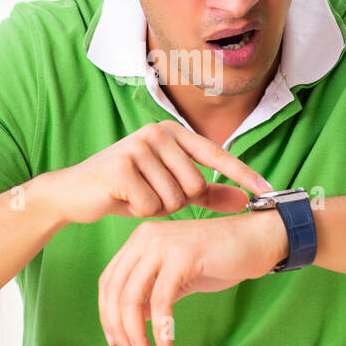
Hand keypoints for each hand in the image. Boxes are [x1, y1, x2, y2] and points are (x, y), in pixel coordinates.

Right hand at [45, 120, 272, 224]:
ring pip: (175, 198)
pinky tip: (125, 201)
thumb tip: (246, 200)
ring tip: (137, 197)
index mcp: (172, 132)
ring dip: (158, 208)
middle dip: (177, 202)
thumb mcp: (169, 190)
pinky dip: (142, 212)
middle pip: (195, 186)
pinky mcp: (121, 167)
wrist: (75, 193)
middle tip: (152, 196)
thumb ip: (208, 194)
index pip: (216, 154)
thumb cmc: (127, 190)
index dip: (243, 174)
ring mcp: (138, 146)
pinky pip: (152, 206)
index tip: (269, 190)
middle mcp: (157, 132)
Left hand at [97, 209, 288, 345]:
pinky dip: (162, 330)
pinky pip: (162, 300)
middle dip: (120, 331)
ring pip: (134, 299)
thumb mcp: (178, 276)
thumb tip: (131, 321)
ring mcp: (163, 244)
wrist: (259, 240)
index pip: (109, 281)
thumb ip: (152, 294)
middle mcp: (146, 238)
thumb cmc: (221, 257)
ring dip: (138, 336)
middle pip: (116, 292)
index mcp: (140, 240)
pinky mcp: (183, 256)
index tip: (117, 341)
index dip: (107, 316)